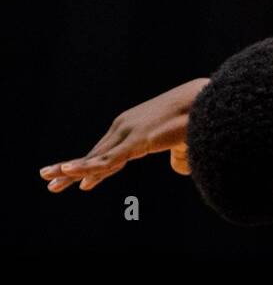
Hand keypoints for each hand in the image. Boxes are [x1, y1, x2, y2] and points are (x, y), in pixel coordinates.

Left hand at [39, 78, 207, 191]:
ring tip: (50, 179)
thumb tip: (178, 168)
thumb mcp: (188, 143)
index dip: (92, 168)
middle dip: (72, 168)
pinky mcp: (136, 141)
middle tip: (49, 179)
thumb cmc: (202, 119)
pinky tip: (69, 172)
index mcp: (135, 128)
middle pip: (96, 154)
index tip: (80, 183)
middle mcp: (126, 127)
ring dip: (71, 170)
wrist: (211, 101)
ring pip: (96, 158)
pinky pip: (108, 160)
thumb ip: (179, 157)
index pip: (109, 153)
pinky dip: (88, 168)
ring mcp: (129, 133)